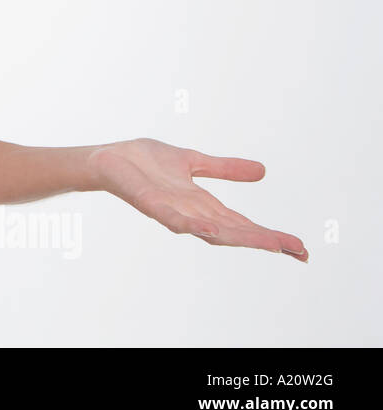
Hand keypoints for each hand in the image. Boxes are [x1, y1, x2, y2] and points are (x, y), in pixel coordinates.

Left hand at [90, 137, 307, 261]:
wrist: (108, 159)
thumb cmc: (145, 162)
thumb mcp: (194, 161)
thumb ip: (224, 169)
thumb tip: (262, 171)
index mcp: (202, 204)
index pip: (242, 223)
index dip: (269, 235)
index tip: (300, 247)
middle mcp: (191, 213)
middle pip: (233, 232)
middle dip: (264, 240)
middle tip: (297, 250)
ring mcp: (171, 210)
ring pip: (209, 229)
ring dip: (237, 236)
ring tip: (267, 243)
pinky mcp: (150, 203)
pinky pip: (172, 218)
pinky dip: (191, 224)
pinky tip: (209, 228)